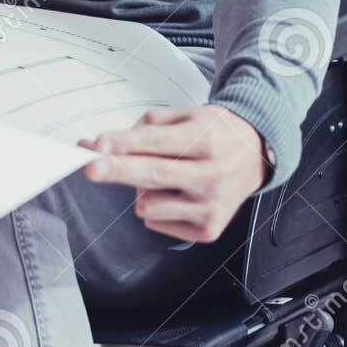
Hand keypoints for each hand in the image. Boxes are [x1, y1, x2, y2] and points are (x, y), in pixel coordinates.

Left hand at [80, 104, 268, 242]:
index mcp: (206, 140)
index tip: (98, 145)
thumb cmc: (214, 133)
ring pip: (148, 204)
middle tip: (90, 167)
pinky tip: (177, 194)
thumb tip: (101, 145)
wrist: (256, 155)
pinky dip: (156, 208)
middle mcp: (212, 175)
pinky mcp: (208, 230)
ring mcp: (211, 207)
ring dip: (142, 191)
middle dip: (117, 171)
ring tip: (166, 176)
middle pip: (153, 175)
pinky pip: (156, 222)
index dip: (125, 145)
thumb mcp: (185, 116)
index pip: (157, 143)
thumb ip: (144, 128)